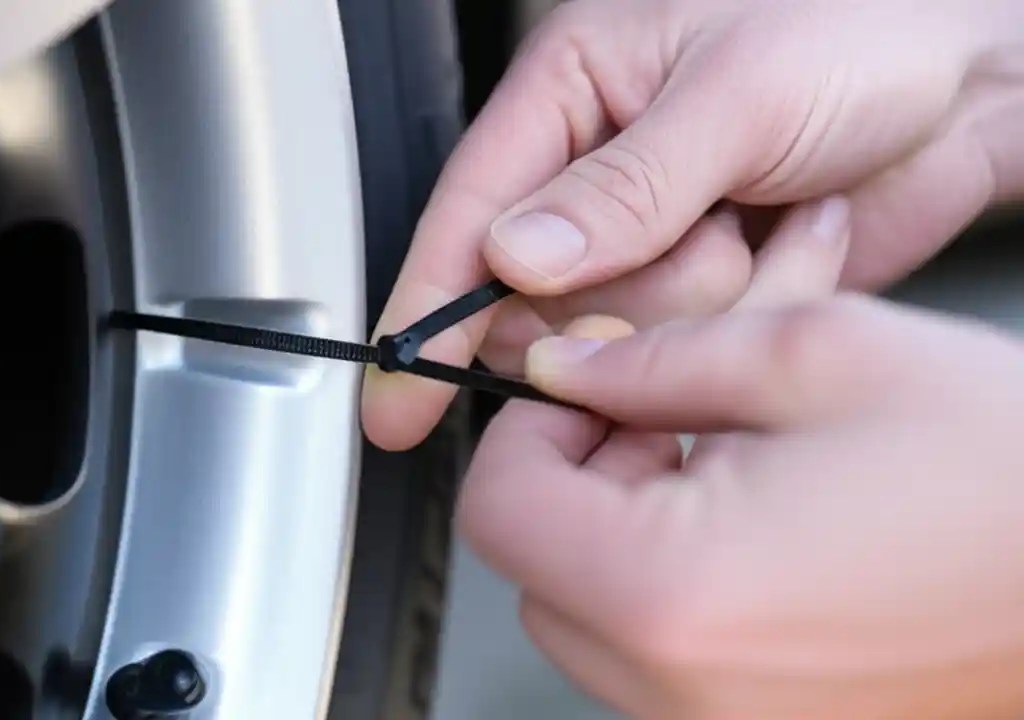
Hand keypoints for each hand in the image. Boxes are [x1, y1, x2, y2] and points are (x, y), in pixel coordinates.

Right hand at [363, 0, 1023, 450]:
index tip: (399, 390)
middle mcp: (595, 174)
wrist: (977, 82)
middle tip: (690, 241)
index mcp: (571, 93)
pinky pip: (678, 350)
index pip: (466, 212)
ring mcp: (650, 240)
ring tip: (755, 223)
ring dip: (690, 301)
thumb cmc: (864, 27)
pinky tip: (781, 245)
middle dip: (605, 297)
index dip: (428, 306)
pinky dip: (734, 318)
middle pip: (530, 297)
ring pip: (608, 334)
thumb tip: (514, 260)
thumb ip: (620, 189)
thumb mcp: (734, 93)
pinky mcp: (704, 291)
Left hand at [460, 295, 1023, 716]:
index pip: (499, 512)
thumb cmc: (1002, 471)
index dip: (526, 430)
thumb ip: (656, 361)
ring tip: (731, 465)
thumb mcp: (816, 355)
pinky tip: (764, 525)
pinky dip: (681, 586)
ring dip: (628, 530)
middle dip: (580, 477)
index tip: (581, 390)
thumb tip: (564, 368)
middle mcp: (684, 687)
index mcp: (672, 590)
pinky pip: (668, 659)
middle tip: (663, 419)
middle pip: (538, 571)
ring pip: (596, 619)